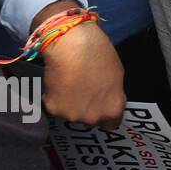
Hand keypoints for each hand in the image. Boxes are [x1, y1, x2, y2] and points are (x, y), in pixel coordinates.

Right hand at [40, 15, 126, 129]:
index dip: (107, 112)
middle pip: (91, 120)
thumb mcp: (118, 77)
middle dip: (90, 109)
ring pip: (72, 114)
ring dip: (73, 104)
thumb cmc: (99, 55)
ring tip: (73, 83)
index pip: (111, 123)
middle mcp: (91, 118)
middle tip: (86, 89)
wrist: (72, 46)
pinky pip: (57, 106)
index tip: (103, 103)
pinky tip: (61, 82)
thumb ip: (112, 95)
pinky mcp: (52, 108)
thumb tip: (107, 101)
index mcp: (111, 110)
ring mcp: (70, 115)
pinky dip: (57, 98)